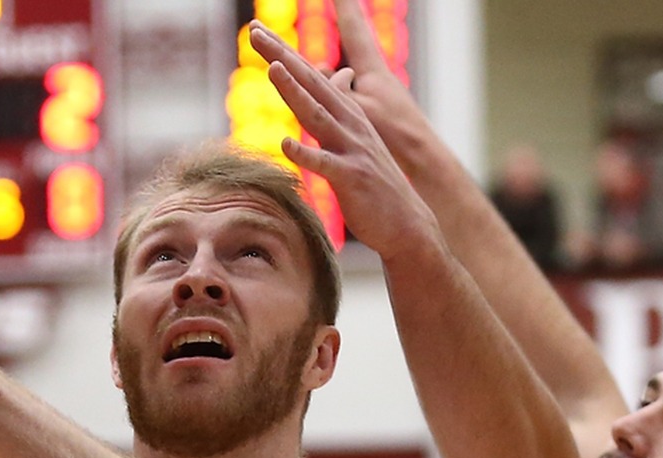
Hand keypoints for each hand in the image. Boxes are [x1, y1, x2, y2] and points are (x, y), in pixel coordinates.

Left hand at [245, 23, 437, 260]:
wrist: (406, 223)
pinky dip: (306, 154)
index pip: (310, 75)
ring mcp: (351, 149)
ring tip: (272, 68)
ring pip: (317, 116)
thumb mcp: (356, 138)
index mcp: (347, 113)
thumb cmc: (374, 182)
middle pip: (310, 84)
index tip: (257, 29)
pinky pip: (325, 165)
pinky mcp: (352, 178)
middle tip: (255, 32)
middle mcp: (349, 124)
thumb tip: (335, 76)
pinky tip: (286, 144)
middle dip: (282, 56)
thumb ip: (340, 108)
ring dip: (295, 92)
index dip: (284, 51)